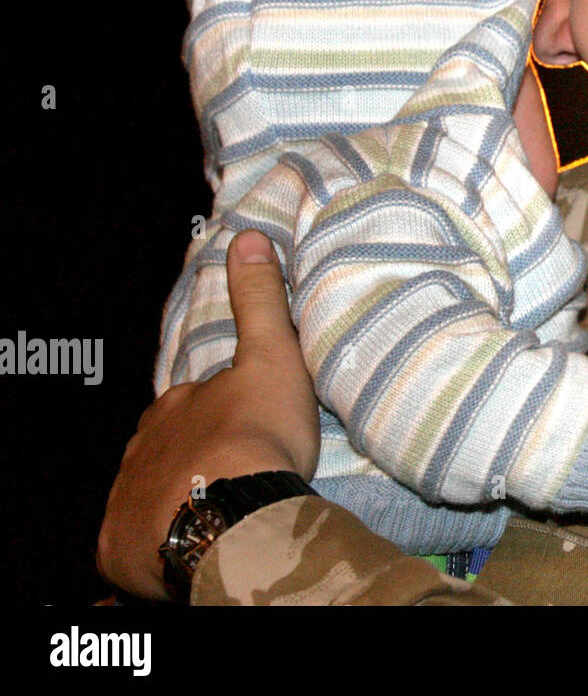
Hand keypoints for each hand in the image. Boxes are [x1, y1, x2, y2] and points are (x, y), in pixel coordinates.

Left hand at [96, 230, 319, 599]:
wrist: (231, 516)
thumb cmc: (257, 435)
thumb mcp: (273, 357)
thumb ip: (260, 302)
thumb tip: (246, 237)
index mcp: (176, 404)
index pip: (190, 403)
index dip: (214, 413)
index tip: (242, 428)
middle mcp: (142, 447)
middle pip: (166, 448)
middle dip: (189, 455)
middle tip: (230, 472)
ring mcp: (127, 498)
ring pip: (150, 492)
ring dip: (174, 496)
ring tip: (214, 511)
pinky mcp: (118, 546)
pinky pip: (134, 541)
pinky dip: (152, 540)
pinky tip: (180, 545)